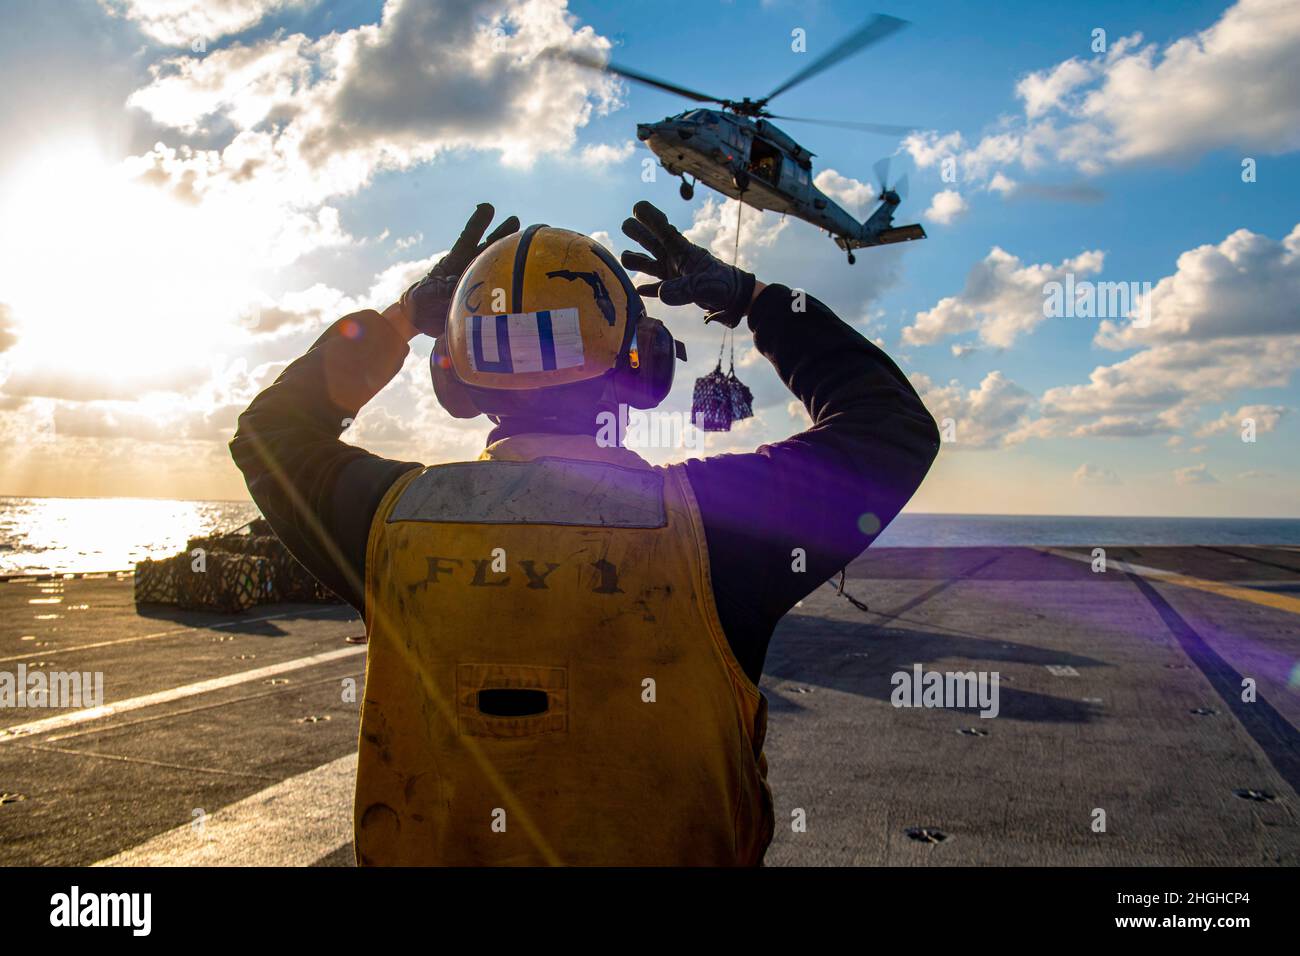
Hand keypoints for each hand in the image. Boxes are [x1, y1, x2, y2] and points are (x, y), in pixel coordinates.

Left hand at [397, 203, 519, 336]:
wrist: (425, 318)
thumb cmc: (421, 300)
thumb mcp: (426, 293)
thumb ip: (441, 289)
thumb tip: (455, 285)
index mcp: (455, 260)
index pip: (467, 239)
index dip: (478, 224)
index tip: (488, 209)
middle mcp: (471, 267)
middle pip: (489, 248)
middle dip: (502, 235)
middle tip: (515, 222)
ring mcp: (480, 281)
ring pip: (498, 267)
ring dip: (511, 257)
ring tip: (529, 246)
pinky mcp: (485, 298)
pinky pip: (499, 294)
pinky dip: (512, 290)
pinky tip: (526, 287)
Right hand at [620, 200, 756, 327]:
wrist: (735, 298)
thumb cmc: (723, 285)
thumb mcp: (705, 285)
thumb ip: (683, 288)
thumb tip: (661, 293)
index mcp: (681, 248)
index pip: (662, 227)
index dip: (649, 216)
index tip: (637, 207)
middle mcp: (673, 257)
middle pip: (648, 240)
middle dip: (636, 231)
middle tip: (627, 225)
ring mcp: (672, 272)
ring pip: (646, 262)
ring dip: (634, 260)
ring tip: (624, 260)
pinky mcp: (674, 289)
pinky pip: (654, 287)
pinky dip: (645, 288)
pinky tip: (636, 290)